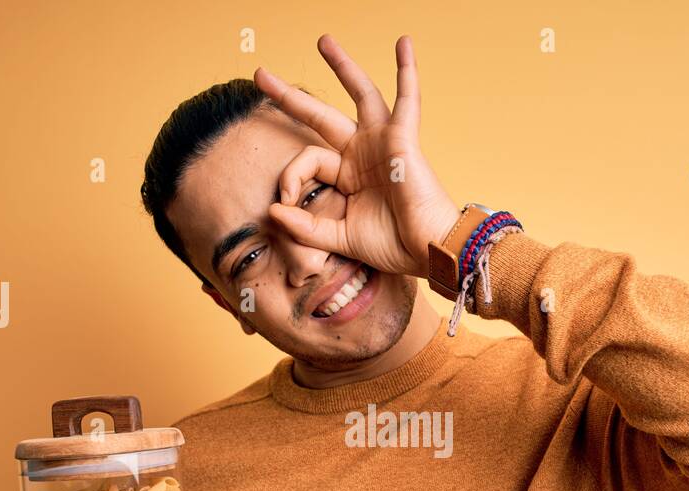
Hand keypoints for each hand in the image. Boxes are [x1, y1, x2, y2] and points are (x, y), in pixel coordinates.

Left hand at [254, 34, 460, 278]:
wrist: (426, 250)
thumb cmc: (391, 245)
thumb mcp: (337, 237)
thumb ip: (304, 227)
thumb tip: (271, 211)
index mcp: (347, 175)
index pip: (306, 160)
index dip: (289, 178)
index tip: (285, 204)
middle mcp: (361, 153)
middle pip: (321, 116)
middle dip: (290, 97)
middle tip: (261, 75)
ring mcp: (382, 142)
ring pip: (359, 94)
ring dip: (342, 66)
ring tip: (323, 41)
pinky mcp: (402, 138)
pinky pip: (407, 99)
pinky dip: (407, 71)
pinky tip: (404, 44)